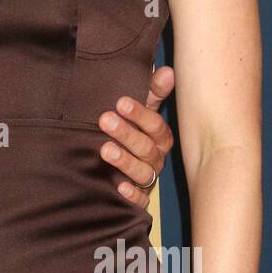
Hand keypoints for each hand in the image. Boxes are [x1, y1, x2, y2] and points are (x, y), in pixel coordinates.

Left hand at [96, 64, 174, 207]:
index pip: (155, 125)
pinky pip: (140, 201)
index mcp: (159, 136)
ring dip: (125, 161)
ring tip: (105, 150)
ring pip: (143, 173)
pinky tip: (119, 187)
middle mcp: (156, 158)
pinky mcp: (138, 197)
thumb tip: (167, 71)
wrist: (116, 160)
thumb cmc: (131, 128)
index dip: (139, 114)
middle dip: (126, 133)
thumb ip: (152, 91)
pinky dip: (132, 195)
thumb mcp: (139, 108)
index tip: (120, 102)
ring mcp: (148, 178)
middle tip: (105, 120)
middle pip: (146, 148)